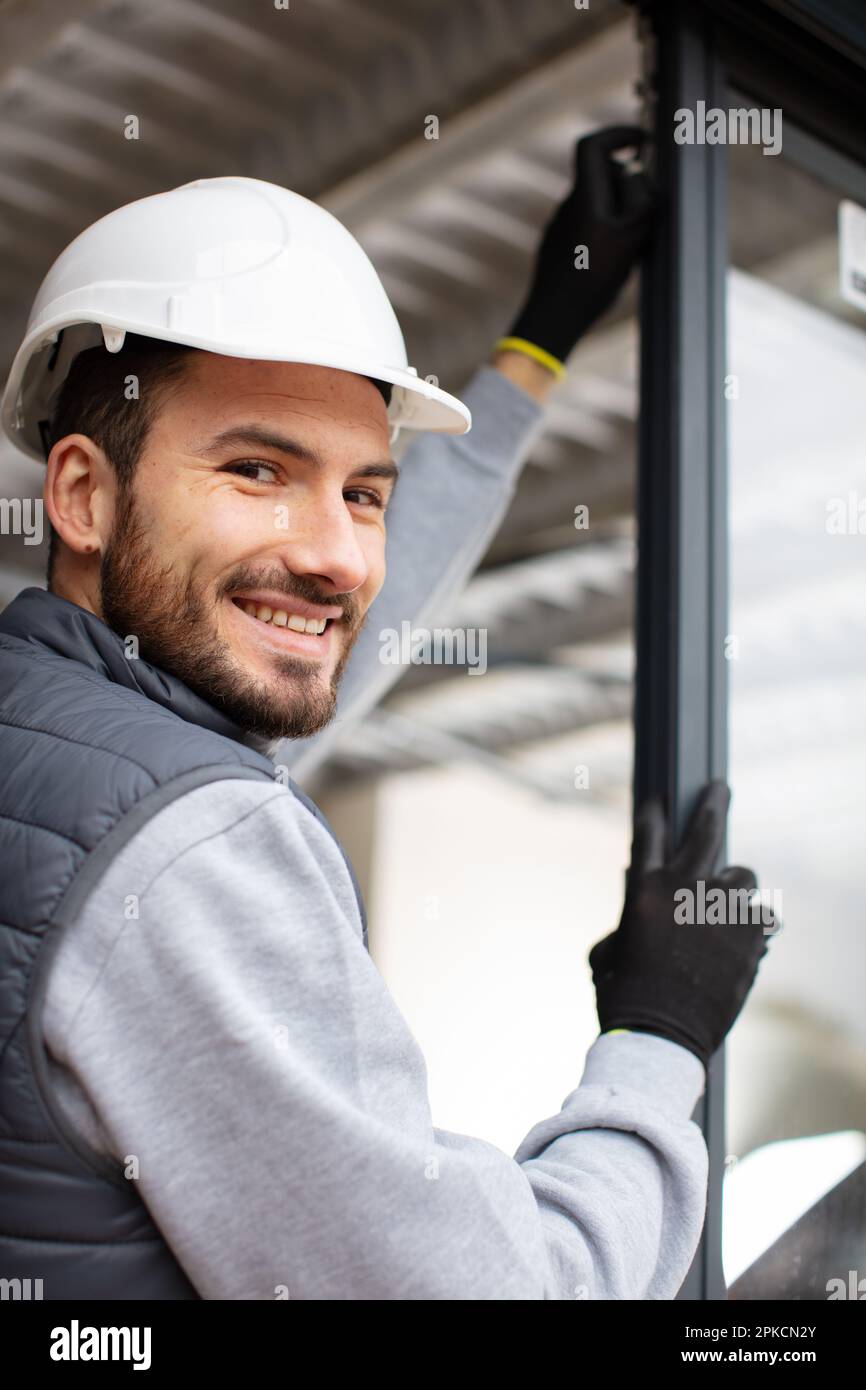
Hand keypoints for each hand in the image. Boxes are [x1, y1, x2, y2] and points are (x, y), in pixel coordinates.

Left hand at [505, 125, 655, 365]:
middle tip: (646, 211)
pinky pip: (587, 226)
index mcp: (584, 197)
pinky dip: (605, 233)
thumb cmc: (591, 281)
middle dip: (628, 183)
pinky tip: (613, 264)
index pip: (592, 144)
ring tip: (631, 246)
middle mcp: (567, 206)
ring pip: (596, 202)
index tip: (641, 142)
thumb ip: (642, 200)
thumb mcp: (632, 238)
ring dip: (619, 211)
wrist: (552, 320)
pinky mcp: (558, 247)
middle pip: (601, 175)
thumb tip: (638, 175)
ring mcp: (560, 227)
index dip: (617, 134)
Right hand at [588, 781, 779, 1070]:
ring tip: (730, 907)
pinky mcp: (750, 934)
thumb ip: (623, 918)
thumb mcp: (608, 951)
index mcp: (643, 889)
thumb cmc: (624, 996)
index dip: (652, 814)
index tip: (658, 801)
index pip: (647, 834)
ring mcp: (721, 909)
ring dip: (736, 889)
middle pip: (706, 831)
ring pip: (743, 877)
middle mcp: (684, 889)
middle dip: (714, 804)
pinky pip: (763, 916)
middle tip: (720, 789)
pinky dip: (755, 927)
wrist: (659, 1034)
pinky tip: (749, 941)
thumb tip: (629, 887)